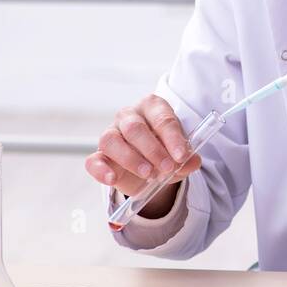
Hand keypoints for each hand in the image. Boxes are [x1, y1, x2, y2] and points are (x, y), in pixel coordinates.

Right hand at [84, 94, 201, 217]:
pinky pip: (93, 160)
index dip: (172, 138)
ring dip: (130, 158)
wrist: (149, 164)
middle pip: (135, 128)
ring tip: (148, 174)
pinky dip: (101, 170)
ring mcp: (111, 134)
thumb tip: (192, 161)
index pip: (162, 118)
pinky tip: (112, 179)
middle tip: (167, 168)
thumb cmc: (165, 149)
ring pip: (111, 140)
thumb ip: (187, 157)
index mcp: (152, 108)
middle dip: (153, 150)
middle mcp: (129, 116)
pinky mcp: (100, 155)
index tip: (181, 155)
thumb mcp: (179, 153)